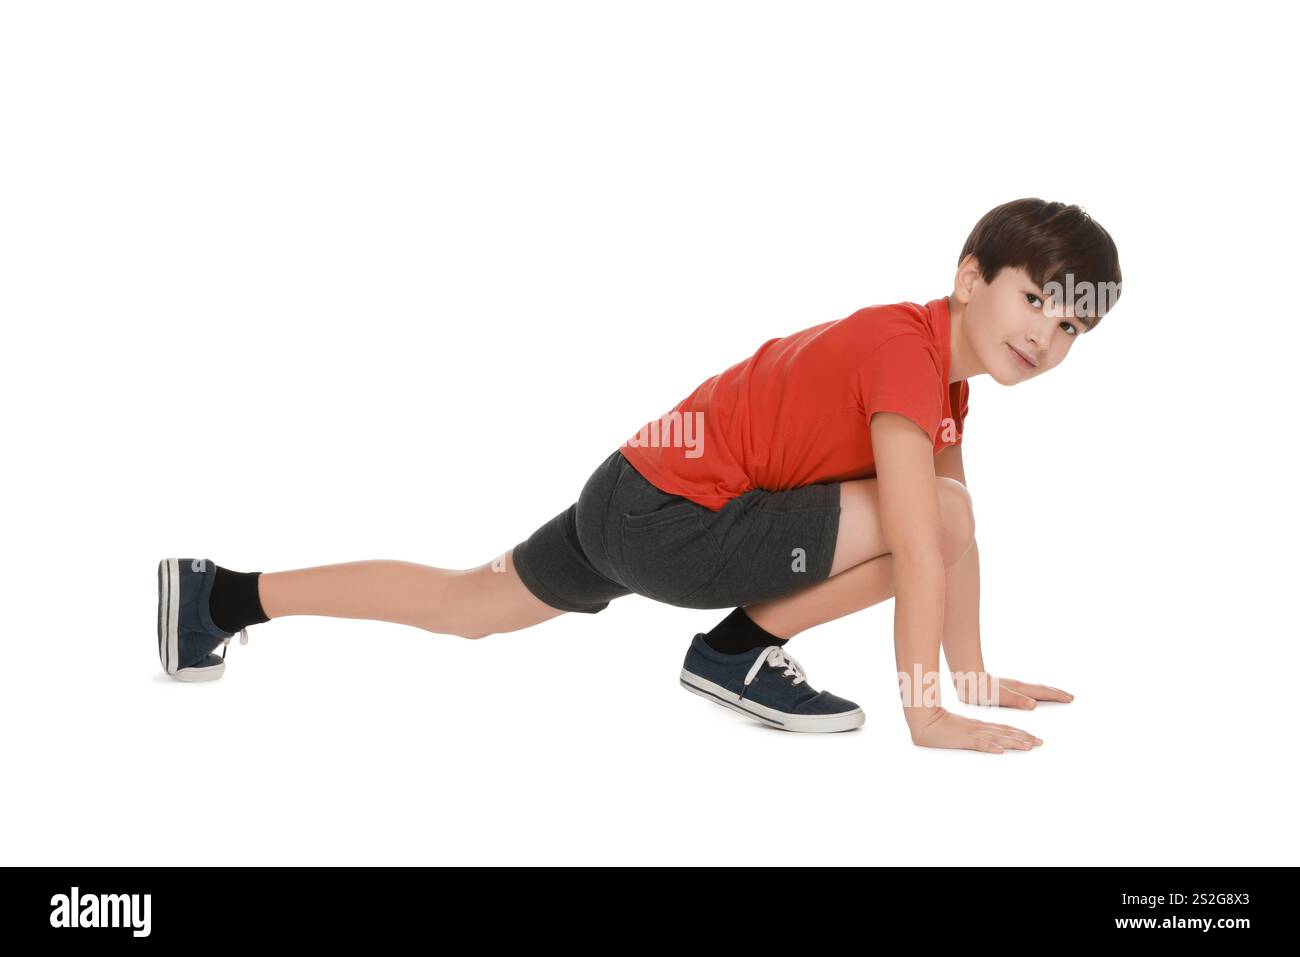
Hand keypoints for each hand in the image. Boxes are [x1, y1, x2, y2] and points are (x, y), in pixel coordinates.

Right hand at [909, 707, 1041, 752]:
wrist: (923, 721)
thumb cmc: (938, 727)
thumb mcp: (960, 731)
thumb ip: (973, 736)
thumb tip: (987, 742)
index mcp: (978, 726)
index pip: (1003, 729)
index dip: (1019, 733)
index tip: (1033, 738)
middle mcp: (978, 729)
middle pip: (1005, 733)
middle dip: (1023, 738)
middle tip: (1040, 742)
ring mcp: (971, 733)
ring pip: (997, 738)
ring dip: (1013, 742)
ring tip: (1028, 746)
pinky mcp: (962, 739)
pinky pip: (978, 744)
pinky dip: (990, 747)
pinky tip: (1000, 750)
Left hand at [951, 671, 1073, 709]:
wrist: (966, 680)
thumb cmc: (980, 690)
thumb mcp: (1000, 697)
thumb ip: (1017, 700)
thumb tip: (1034, 704)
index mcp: (1019, 689)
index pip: (1042, 692)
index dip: (1056, 696)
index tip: (1070, 698)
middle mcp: (1017, 686)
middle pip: (1040, 689)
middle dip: (1055, 693)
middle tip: (1069, 696)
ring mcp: (1010, 686)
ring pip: (1033, 689)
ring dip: (1045, 692)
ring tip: (1054, 695)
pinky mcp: (1003, 688)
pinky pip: (1024, 691)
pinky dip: (1032, 693)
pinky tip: (1029, 697)